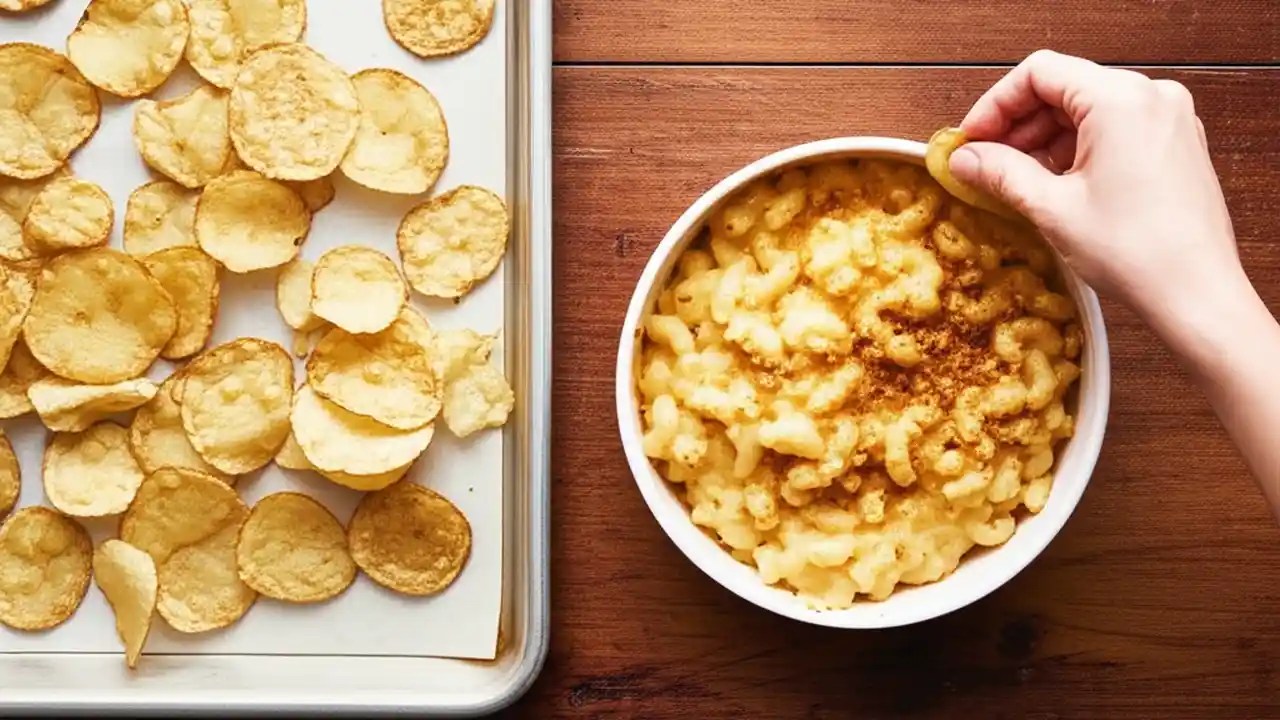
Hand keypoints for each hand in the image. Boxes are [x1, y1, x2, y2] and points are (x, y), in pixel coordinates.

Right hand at [948, 50, 1242, 334]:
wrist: (1197, 293)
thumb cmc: (1136, 252)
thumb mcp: (1052, 208)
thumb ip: (1001, 172)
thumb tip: (963, 159)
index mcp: (1120, 100)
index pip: (1040, 73)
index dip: (995, 104)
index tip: (971, 139)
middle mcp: (1150, 97)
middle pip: (1064, 88)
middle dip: (1018, 124)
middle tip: (984, 163)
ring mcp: (1168, 119)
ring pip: (1087, 110)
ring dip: (1044, 139)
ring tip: (1014, 180)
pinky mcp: (1175, 144)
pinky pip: (1114, 129)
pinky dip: (1077, 149)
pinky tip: (1053, 184)